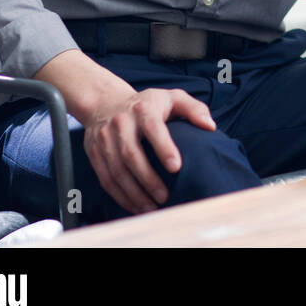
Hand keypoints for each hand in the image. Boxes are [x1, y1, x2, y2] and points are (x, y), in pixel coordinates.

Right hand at [84, 87, 216, 214]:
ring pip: (116, 170)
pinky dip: (120, 195)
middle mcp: (120, 123)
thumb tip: (210, 126)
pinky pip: (106, 178)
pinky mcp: (94, 153)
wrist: (106, 103)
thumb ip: (194, 109)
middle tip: (165, 196)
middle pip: (131, 154)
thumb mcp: (173, 97)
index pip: (153, 128)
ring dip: (133, 193)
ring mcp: (104, 138)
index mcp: (143, 109)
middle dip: (148, 179)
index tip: (176, 167)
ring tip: (151, 207)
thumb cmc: (148, 104)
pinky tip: (135, 206)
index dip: (163, 147)